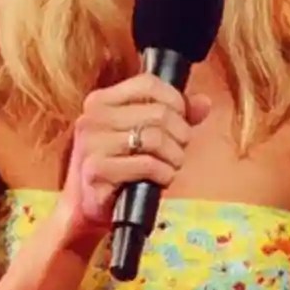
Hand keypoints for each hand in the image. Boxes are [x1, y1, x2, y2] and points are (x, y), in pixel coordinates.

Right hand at [55, 73, 212, 240]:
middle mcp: (93, 118)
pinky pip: (148, 164)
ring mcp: (92, 144)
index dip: (175, 100)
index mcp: (100, 101)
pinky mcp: (97, 170)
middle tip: (178, 150)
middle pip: (158, 113)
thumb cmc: (118, 167)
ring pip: (155, 138)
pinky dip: (164, 173)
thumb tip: (204, 103)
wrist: (85, 206)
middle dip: (180, 134)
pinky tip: (161, 179)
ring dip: (174, 156)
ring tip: (170, 166)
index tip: (182, 119)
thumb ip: (174, 116)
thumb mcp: (142, 134)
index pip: (148, 83)